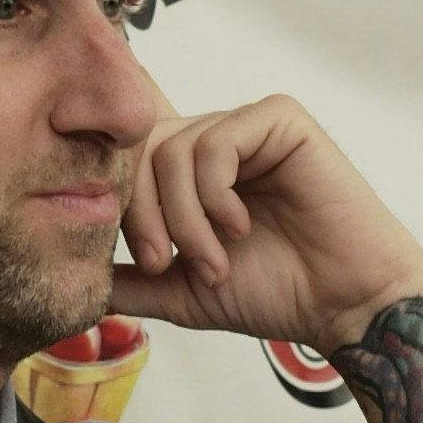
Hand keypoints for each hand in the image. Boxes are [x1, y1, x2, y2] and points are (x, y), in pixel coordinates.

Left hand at [109, 93, 422, 346]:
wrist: (345, 304)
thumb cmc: (279, 293)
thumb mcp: (183, 292)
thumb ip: (132, 281)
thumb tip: (77, 279)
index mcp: (191, 171)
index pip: (125, 158)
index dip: (119, 204)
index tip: (146, 262)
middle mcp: (216, 140)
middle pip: (138, 148)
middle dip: (141, 213)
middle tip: (166, 264)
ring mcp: (247, 126)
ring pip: (172, 148)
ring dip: (184, 217)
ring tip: (214, 260)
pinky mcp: (280, 119)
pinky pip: (215, 140)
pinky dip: (215, 194)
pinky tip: (240, 227)